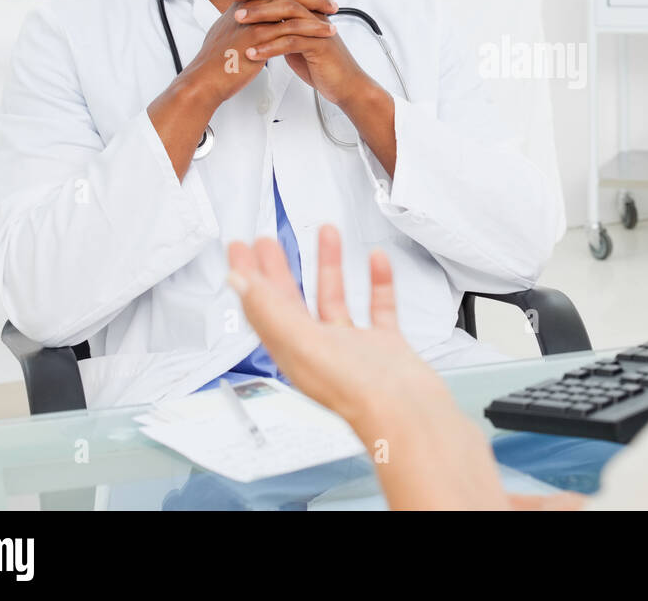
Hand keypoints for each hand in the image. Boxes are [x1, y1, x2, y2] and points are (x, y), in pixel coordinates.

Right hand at [185, 0, 338, 104]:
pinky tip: (327, 34)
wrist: (204, 81)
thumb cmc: (217, 65)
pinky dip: (313, 29)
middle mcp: (247, 8)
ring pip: (292, 7)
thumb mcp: (228, 37)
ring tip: (334, 17)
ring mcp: (252, 20)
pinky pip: (292, 27)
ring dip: (317, 11)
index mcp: (241, 7)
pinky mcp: (257, 36)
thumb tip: (249, 25)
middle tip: (330, 2)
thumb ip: (240, 27)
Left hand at [225, 225, 446, 434]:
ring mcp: (353, 348)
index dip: (248, 277)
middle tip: (268, 241)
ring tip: (327, 233)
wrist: (409, 414)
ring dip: (329, 265)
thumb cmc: (357, 393)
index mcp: (294, 351)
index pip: (261, 308)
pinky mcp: (384, 347)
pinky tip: (376, 261)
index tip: (239, 248)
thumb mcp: (303, 344)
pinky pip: (377, 307)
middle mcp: (320, 349)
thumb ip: (270, 309)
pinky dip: (376, 282)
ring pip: (334, 299)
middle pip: (291, 301)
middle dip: (278, 268)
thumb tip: (237, 282)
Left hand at [227, 0, 372, 105]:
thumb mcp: (297, 41)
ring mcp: (320, 28)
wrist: (346, 85)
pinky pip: (292, 41)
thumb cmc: (321, 64)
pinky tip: (254, 53)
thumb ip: (283, 28)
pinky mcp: (321, 46)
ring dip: (261, 15)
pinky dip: (270, 46)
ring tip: (239, 22)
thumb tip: (260, 21)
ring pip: (290, 12)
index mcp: (311, 9)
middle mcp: (317, 14)